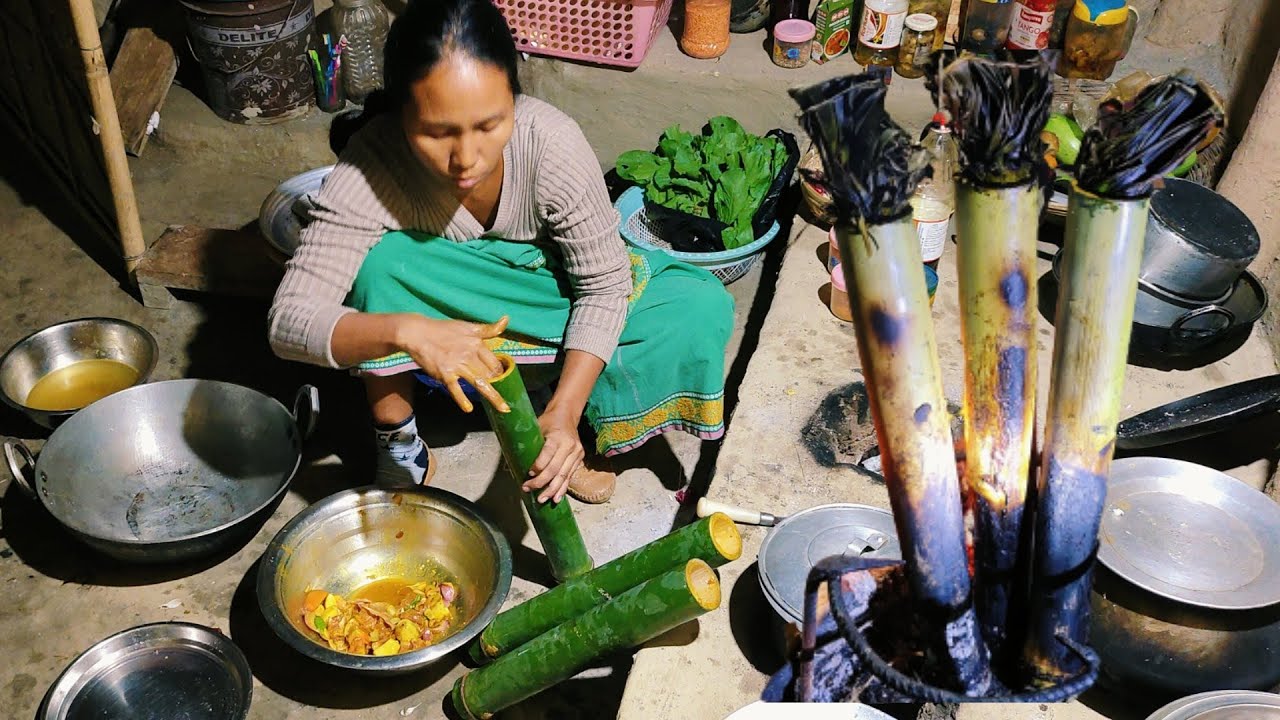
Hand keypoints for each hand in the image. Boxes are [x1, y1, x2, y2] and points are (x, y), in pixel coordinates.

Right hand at [395, 314, 510, 413]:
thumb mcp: (468, 326)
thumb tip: (506, 319)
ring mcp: (457, 365)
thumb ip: (488, 329)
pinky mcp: (445, 374)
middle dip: (499, 385)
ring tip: (504, 409)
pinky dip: (462, 400)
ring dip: (493, 397)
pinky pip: (456, 389)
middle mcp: (469, 355)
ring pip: (480, 383)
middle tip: (504, 395)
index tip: (503, 380)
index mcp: (477, 343)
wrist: (418, 333)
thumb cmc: (443, 329)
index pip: (495, 362)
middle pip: (490, 374)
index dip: (501, 372)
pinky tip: (468, 408)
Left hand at [523, 408, 584, 502]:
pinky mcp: (579, 459)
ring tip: (542, 499)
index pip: (547, 455)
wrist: (567, 415)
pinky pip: (570, 476)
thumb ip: (530, 443)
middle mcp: (569, 445)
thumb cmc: (549, 421)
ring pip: (563, 475)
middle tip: (528, 489)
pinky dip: (562, 488)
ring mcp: (576, 453)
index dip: (538, 466)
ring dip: (552, 490)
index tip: (528, 474)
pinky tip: (556, 498)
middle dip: (541, 482)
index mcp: (558, 436)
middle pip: (555, 469)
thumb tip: (515, 460)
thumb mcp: (537, 427)